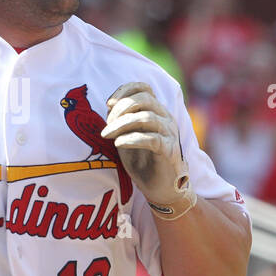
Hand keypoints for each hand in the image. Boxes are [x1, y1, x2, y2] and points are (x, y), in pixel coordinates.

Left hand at [102, 82, 193, 218]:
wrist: (160, 188)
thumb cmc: (142, 161)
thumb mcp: (127, 136)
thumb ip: (120, 121)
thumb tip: (109, 106)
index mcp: (156, 111)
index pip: (144, 88)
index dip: (125, 90)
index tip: (108, 103)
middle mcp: (165, 118)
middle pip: (144, 98)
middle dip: (120, 108)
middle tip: (107, 124)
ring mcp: (169, 133)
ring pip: (146, 117)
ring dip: (121, 124)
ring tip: (106, 135)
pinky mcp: (169, 151)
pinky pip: (152, 138)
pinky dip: (132, 138)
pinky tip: (118, 143)